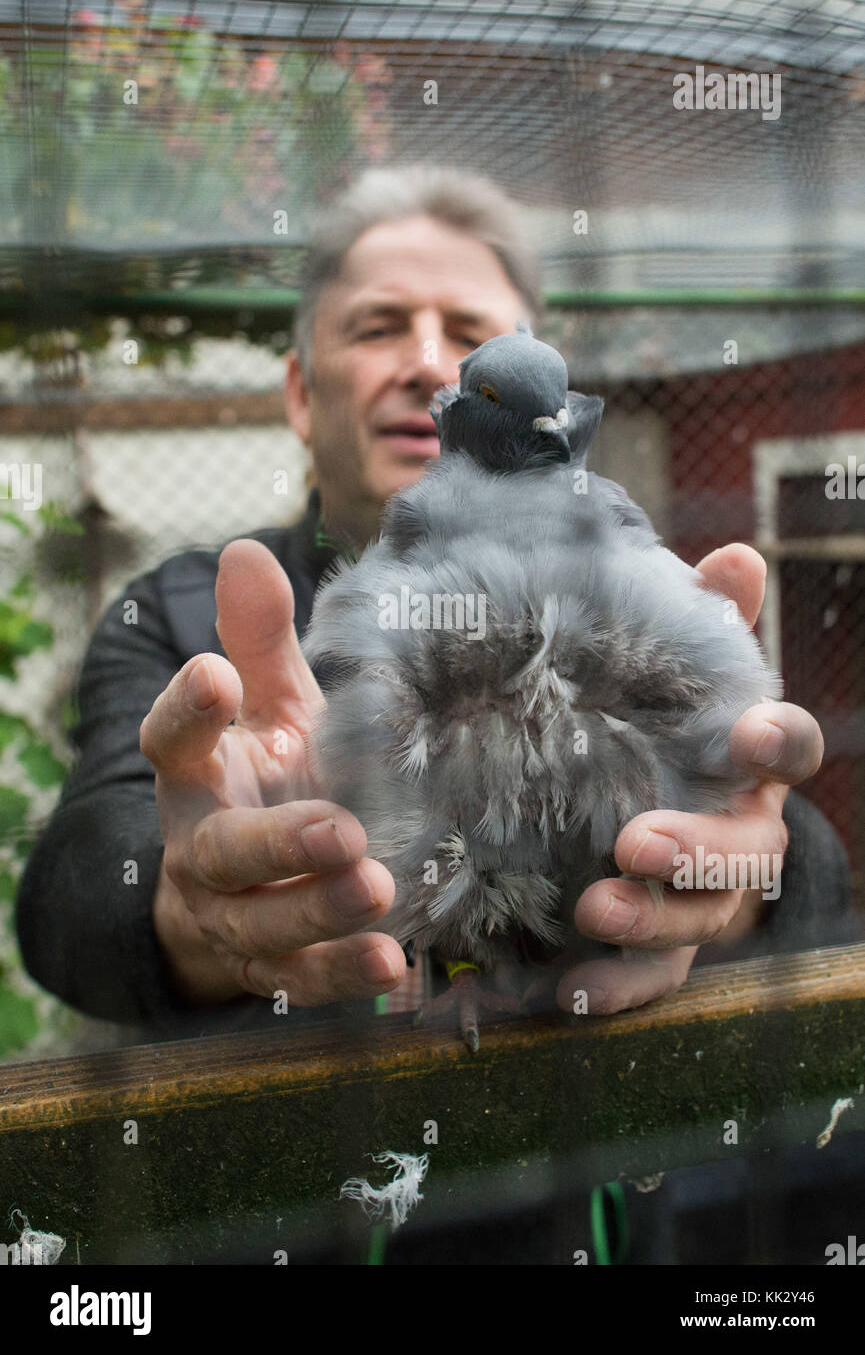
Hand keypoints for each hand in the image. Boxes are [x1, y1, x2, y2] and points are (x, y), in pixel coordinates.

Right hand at [141, 538, 404, 1008]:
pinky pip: (301, 979)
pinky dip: (343, 975)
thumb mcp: (271, 709)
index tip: (215, 674)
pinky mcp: (270, 966)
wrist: (246, 887)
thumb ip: (262, 643)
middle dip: (278, 842)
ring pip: (264, 924)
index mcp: (198, 774)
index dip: (187, 710)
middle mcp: (203, 847)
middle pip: (223, 850)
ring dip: (320, 910)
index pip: (172, 741)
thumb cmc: (270, 775)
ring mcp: (233, 915)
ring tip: (377, 890)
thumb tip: (247, 550)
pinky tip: (394, 964)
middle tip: (339, 828)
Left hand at [555, 543, 823, 1015]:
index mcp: (749, 763)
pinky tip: (570, 989)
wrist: (638, 807)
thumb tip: (736, 556)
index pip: (787, 747)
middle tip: (636, 841)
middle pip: (745, 852)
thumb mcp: (676, 672)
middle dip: (698, 850)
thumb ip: (704, 624)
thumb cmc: (663, 728)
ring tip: (592, 908)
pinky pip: (648, 977)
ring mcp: (705, 900)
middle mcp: (742, 836)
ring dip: (652, 919)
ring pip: (700, 921)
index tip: (749, 732)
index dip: (776, 742)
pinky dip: (615, 985)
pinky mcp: (661, 947)